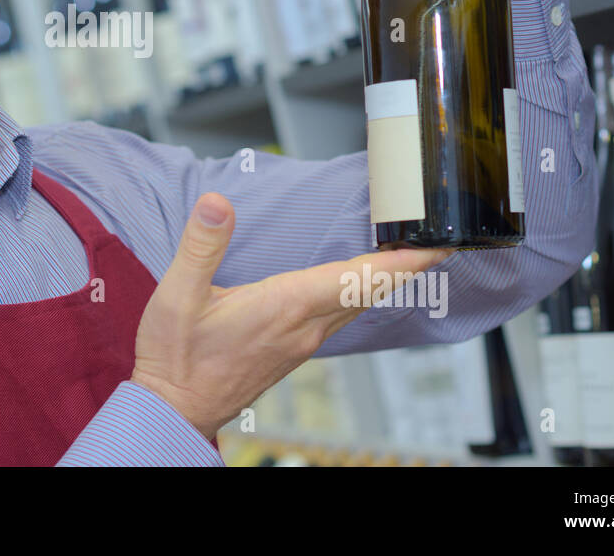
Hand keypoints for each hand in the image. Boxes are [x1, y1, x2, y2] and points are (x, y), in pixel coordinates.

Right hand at [131, 192, 452, 441]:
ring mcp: (301, 343)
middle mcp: (303, 327)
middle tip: (436, 239)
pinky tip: (354, 287)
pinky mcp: (292, 351)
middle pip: (369, 292)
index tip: (439, 245)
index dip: (404, 261)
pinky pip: (340, 317)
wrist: (173, 410)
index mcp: (284, 306)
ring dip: (384, 281)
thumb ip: (201, 246)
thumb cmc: (175, 358)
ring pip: (356, 307)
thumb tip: (217, 204)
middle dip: (406, 265)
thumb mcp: (178, 295)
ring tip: (405, 256)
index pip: (358, 279)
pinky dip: (358, 295)